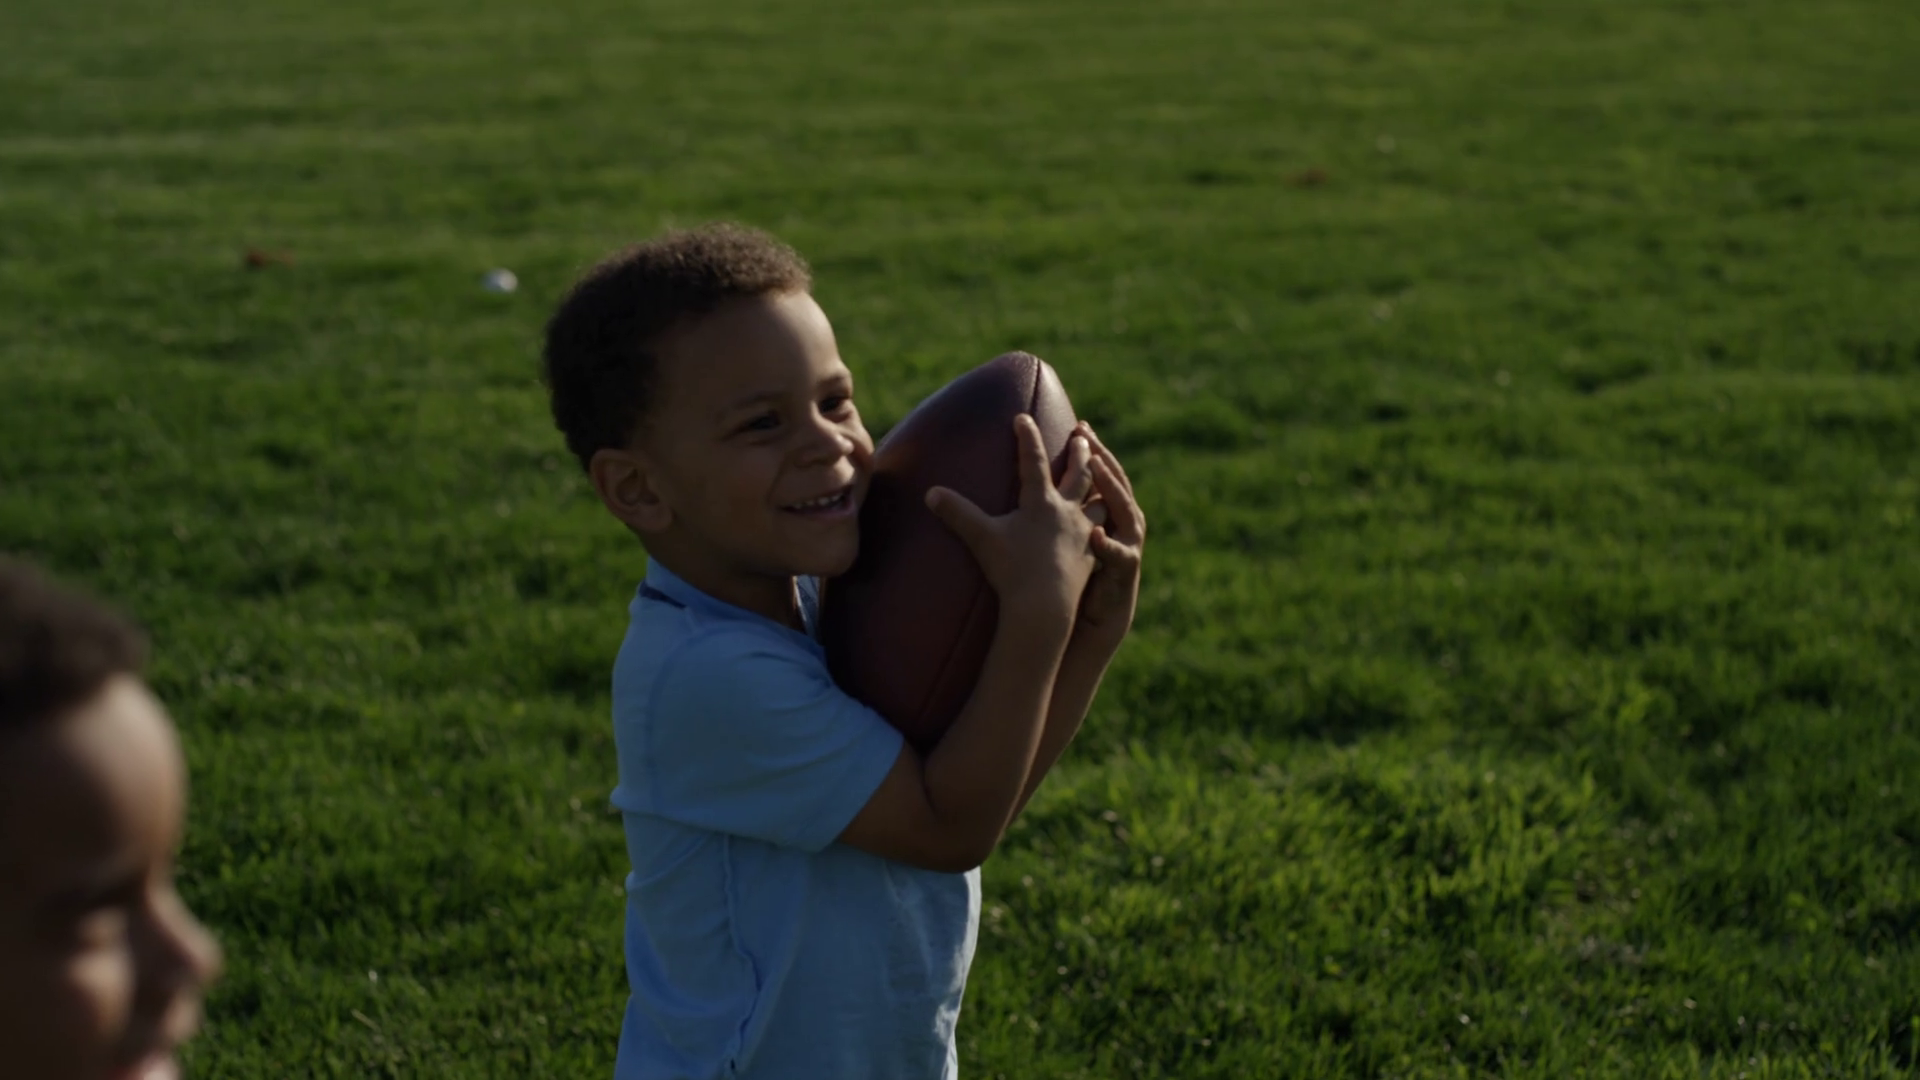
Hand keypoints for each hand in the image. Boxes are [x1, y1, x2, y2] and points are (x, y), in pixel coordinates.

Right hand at [926, 415, 1098, 627]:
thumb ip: (957, 513)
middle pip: (1078, 474)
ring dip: (1101, 486)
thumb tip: (930, 492)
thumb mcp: (981, 538)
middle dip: (1080, 452)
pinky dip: (1105, 525)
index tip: (1023, 416)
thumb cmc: (1012, 571)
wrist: (1045, 607)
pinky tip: (1104, 526)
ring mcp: (1083, 534)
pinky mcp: (1091, 557)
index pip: (1033, 460)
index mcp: (1041, 502)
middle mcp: (1067, 512)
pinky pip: (1103, 534)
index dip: (1027, 436)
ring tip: (1104, 477)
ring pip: (1099, 502)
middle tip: (1085, 435)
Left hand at [1070, 422, 1142, 640]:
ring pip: (1125, 511)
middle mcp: (1118, 525)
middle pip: (1116, 483)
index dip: (1091, 450)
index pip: (1099, 475)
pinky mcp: (1125, 571)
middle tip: (1087, 434)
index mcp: (1102, 515)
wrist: (1095, 622)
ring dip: (1112, 489)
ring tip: (1098, 469)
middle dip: (1104, 457)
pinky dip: (1109, 546)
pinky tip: (1096, 536)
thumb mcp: (1064, 543)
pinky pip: (1120, 556)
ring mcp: (1126, 546)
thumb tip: (1022, 494)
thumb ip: (1053, 516)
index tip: (1078, 425)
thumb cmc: (1075, 581)